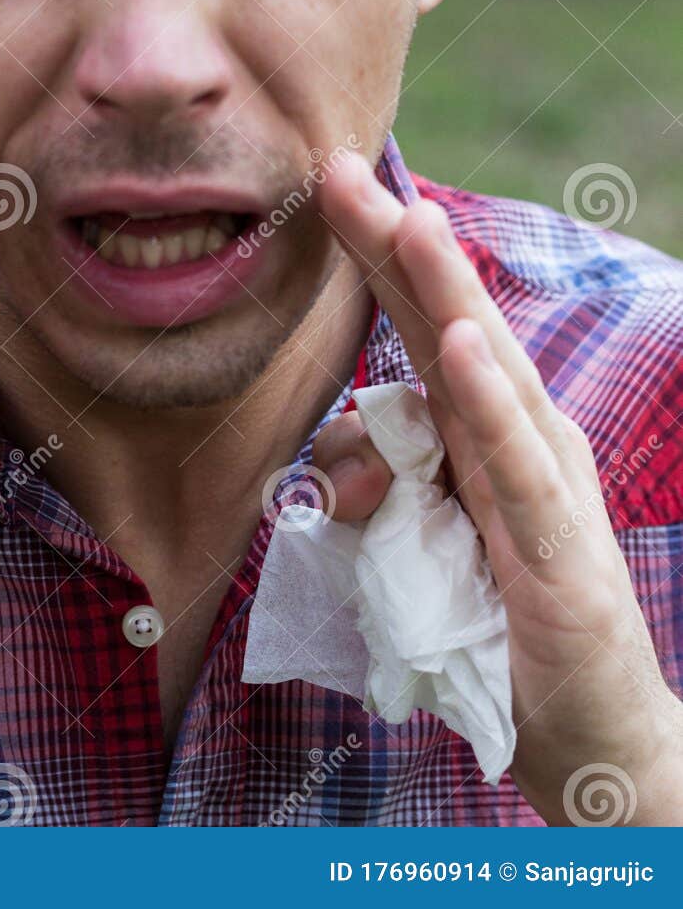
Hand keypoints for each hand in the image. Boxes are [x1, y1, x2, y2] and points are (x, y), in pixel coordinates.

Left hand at [311, 148, 682, 824]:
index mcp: (476, 431)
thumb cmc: (497, 631)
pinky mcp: (561, 551)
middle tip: (343, 171)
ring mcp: (545, 486)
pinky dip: (492, 403)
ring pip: (490, 375)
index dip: (372, 257)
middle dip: (395, 245)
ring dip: (449, 295)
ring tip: (412, 223)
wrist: (590, 737)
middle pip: (449, 324)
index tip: (323, 186)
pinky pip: (518, 468)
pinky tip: (467, 347)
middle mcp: (516, 438)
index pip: (417, 326)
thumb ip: (369, 494)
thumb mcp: (410, 551)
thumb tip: (318, 472)